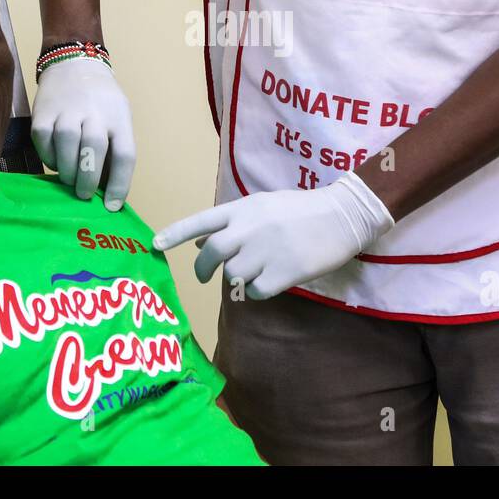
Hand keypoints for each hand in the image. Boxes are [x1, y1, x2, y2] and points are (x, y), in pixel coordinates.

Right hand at [31, 57, 134, 209]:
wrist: (73, 65)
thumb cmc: (101, 101)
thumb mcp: (118, 117)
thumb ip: (115, 148)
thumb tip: (107, 190)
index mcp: (119, 118)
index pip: (125, 155)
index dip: (120, 185)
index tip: (113, 207)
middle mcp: (94, 113)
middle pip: (94, 150)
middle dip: (89, 179)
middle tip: (85, 195)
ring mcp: (67, 110)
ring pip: (67, 145)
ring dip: (68, 170)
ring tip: (70, 180)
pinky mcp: (43, 113)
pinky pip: (44, 141)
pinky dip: (49, 157)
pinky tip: (56, 161)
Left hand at [152, 173, 393, 299]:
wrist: (343, 215)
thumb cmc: (303, 210)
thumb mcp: (265, 206)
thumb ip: (235, 222)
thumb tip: (202, 242)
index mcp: (244, 208)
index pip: (201, 221)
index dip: (175, 233)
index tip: (154, 244)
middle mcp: (250, 228)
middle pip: (211, 253)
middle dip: (202, 268)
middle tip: (203, 276)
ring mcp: (266, 251)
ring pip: (233, 275)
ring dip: (238, 279)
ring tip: (256, 271)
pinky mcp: (283, 272)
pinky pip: (256, 292)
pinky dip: (258, 292)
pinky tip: (272, 282)